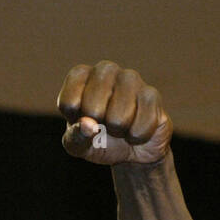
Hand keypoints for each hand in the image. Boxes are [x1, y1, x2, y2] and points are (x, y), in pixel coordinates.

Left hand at [56, 61, 172, 164]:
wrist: (131, 150)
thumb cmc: (97, 140)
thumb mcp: (77, 145)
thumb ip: (75, 137)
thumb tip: (88, 126)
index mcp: (80, 76)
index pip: (68, 102)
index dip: (75, 122)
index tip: (81, 121)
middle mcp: (105, 69)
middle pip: (92, 109)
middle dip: (98, 128)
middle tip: (104, 124)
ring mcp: (131, 78)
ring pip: (118, 118)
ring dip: (119, 132)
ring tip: (120, 126)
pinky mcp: (152, 94)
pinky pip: (140, 126)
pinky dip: (136, 137)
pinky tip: (136, 129)